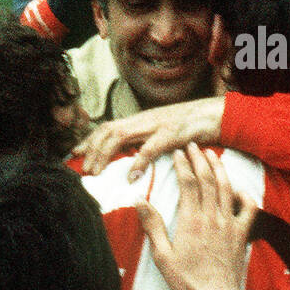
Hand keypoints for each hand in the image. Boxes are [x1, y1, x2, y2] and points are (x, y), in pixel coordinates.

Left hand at [75, 96, 224, 179]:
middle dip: (91, 149)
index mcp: (141, 120)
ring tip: (96, 172)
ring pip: (120, 136)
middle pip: (108, 130)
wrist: (215, 114)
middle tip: (82, 169)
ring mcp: (156, 125)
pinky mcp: (171, 134)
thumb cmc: (191, 126)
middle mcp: (144, 120)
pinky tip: (131, 176)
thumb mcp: (163, 132)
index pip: (108, 127)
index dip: (90, 140)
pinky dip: (138, 162)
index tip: (75, 154)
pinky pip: (150, 148)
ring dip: (104, 154)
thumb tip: (130, 158)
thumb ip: (146, 141)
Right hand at [136, 144, 256, 289]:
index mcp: (191, 221)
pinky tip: (238, 189)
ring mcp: (229, 224)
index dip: (183, 165)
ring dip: (220, 169)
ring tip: (212, 155)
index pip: (188, 183)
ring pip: (226, 188)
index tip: (178, 153)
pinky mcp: (242, 234)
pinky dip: (244, 196)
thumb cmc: (186, 279)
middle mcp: (212, 217)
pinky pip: (248, 209)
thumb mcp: (161, 255)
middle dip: (200, 159)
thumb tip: (140, 200)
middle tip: (193, 145)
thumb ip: (152, 226)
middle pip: (207, 180)